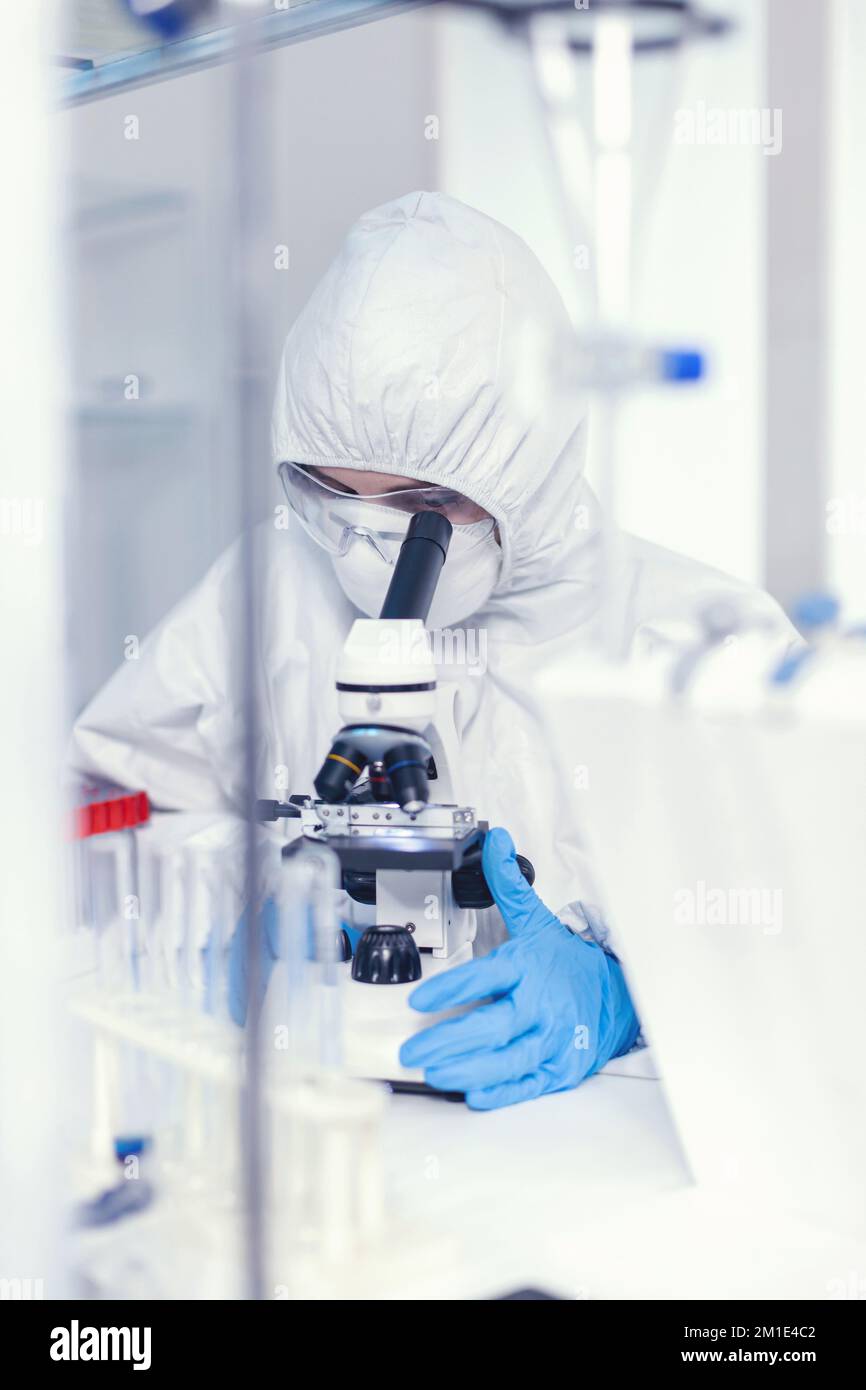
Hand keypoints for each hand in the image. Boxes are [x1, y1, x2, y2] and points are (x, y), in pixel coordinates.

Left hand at [399, 827, 639, 1108]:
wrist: (621, 996)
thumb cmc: (568, 963)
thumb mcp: (538, 921)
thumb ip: (509, 886)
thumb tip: (497, 841)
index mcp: (528, 968)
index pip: (487, 977)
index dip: (452, 989)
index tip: (419, 1000)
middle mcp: (538, 1005)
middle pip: (492, 1025)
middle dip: (450, 1040)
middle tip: (413, 1051)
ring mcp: (550, 1039)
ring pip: (507, 1059)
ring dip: (469, 1070)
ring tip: (434, 1073)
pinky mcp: (559, 1068)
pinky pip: (529, 1084)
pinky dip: (503, 1093)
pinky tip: (475, 1096)